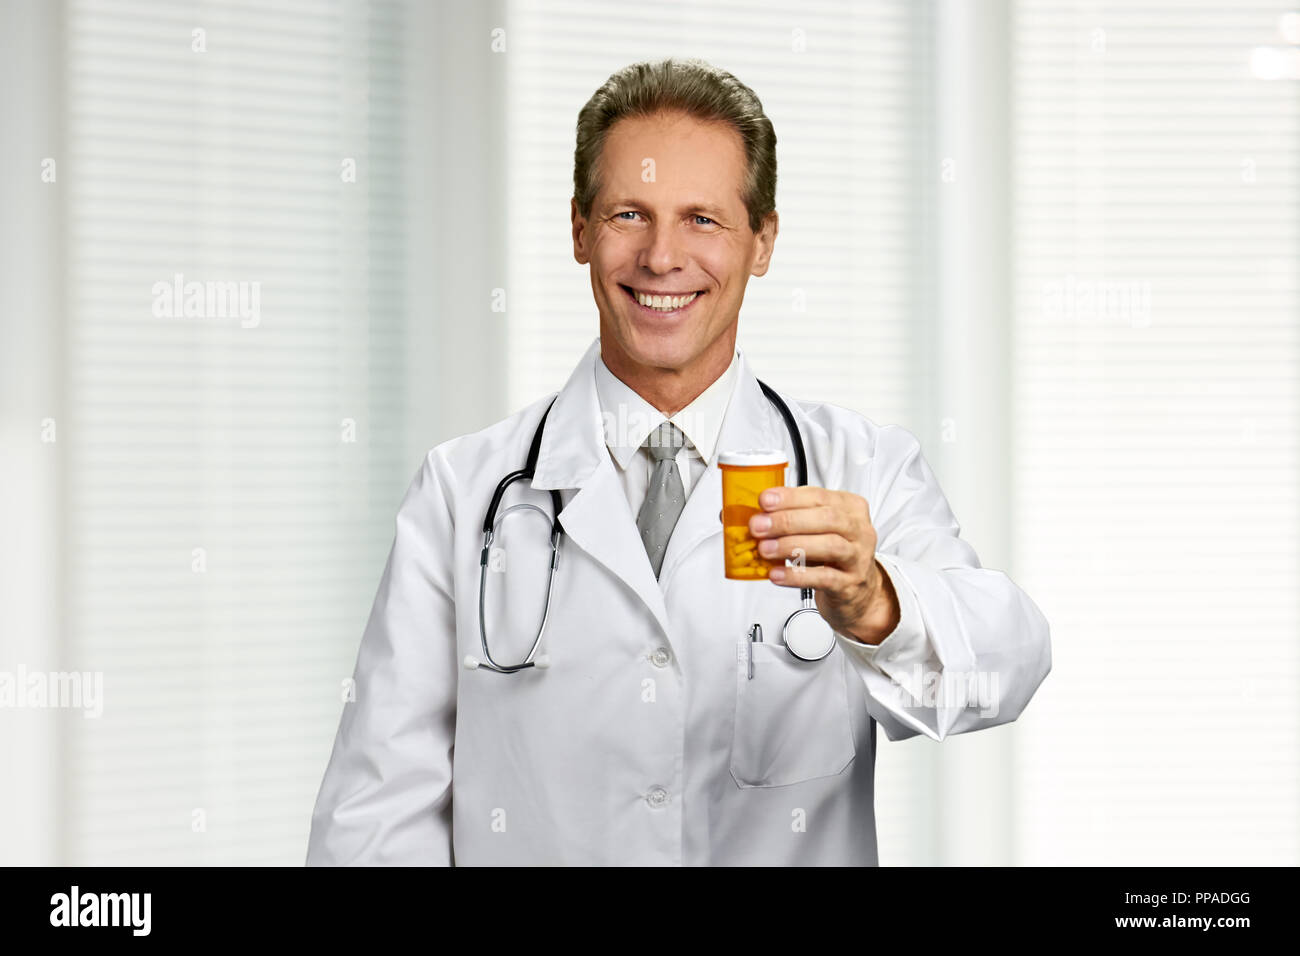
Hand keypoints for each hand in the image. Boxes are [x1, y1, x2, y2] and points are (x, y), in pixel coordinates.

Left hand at [745, 486, 900, 644]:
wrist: (855, 590)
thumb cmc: (831, 553)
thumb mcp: (815, 529)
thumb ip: (787, 517)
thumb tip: (742, 514)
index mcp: (849, 507)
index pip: (819, 496)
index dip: (790, 497)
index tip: (764, 500)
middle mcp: (858, 529)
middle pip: (826, 518)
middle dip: (787, 520)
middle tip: (758, 526)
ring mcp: (858, 557)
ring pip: (830, 545)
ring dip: (792, 546)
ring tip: (764, 549)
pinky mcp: (851, 584)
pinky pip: (824, 578)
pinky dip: (797, 576)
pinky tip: (777, 574)